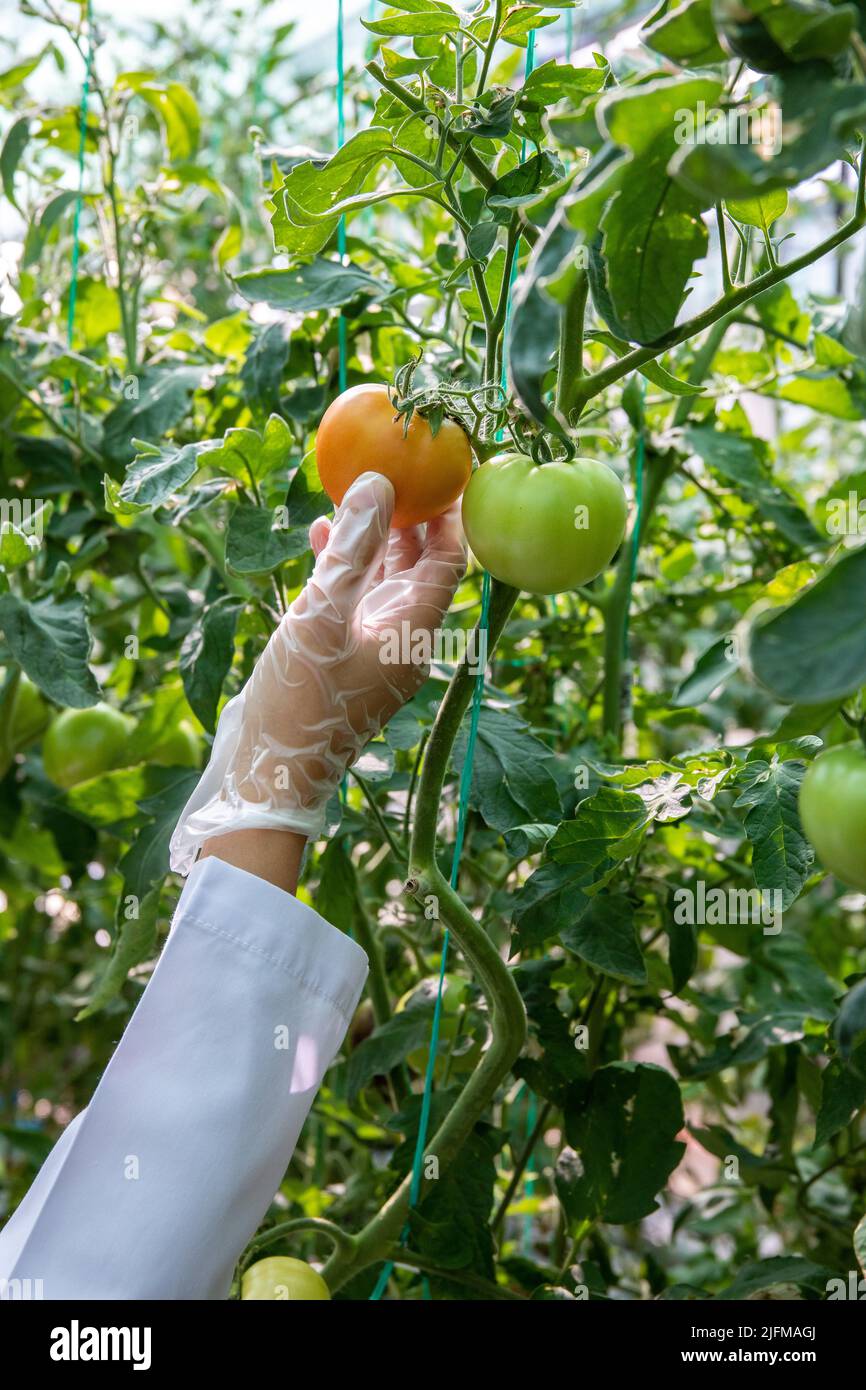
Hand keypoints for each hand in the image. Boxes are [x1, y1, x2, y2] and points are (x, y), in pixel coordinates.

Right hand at [170, 471, 466, 873]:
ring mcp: (373, 645)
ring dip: (368, 537)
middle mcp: (403, 636)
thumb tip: (377, 483)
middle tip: (393, 466)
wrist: (271, 774)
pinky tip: (319, 533)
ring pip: (381, 578)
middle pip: (418, 565)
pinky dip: (341, 566)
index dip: (449, 514)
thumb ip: (349, 550)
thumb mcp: (321, 616)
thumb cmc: (301, 701)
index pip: (449, 560)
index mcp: (415, 631)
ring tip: (351, 489)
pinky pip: (352, 598)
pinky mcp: (344, 652)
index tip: (440, 470)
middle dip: (406, 517)